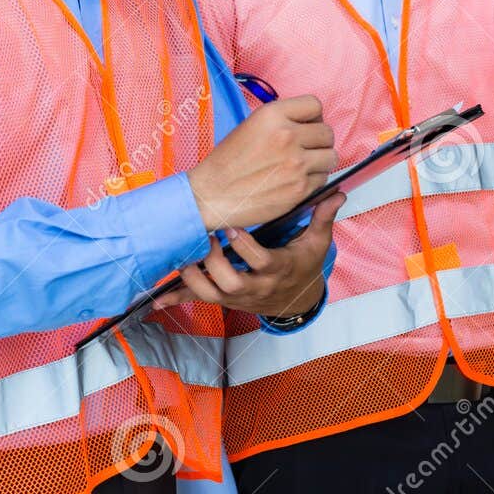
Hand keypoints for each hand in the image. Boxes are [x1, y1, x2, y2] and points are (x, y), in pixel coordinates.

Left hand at [152, 193, 341, 315]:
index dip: (246, 247)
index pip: (261, 262)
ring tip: (184, 257)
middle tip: (204, 238)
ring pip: (211, 295)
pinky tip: (157, 301)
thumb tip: (337, 193)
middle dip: (215, 262)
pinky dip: (177, 299)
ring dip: (193, 278)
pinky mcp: (225, 300)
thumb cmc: (304, 265)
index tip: (233, 228)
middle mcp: (256, 287)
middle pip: (231, 282)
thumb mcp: (317, 244)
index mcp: (278, 269)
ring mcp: (238, 297)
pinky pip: (199, 301)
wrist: (297, 299)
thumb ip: (322, 218)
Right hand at [189, 96, 337, 230]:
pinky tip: (295, 181)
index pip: (315, 105)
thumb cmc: (227, 162)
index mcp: (272, 114)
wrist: (212, 194)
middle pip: (327, 132)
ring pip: (331, 156)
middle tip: (304, 149)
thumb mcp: (251, 126)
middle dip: (318, 141)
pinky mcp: (300, 188)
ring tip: (302, 165)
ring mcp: (296, 163)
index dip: (312, 118)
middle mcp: (287, 135)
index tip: (305, 127)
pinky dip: (314, 180)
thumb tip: (309, 124)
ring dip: (320, 161)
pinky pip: (323, 179)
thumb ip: (281, 120)